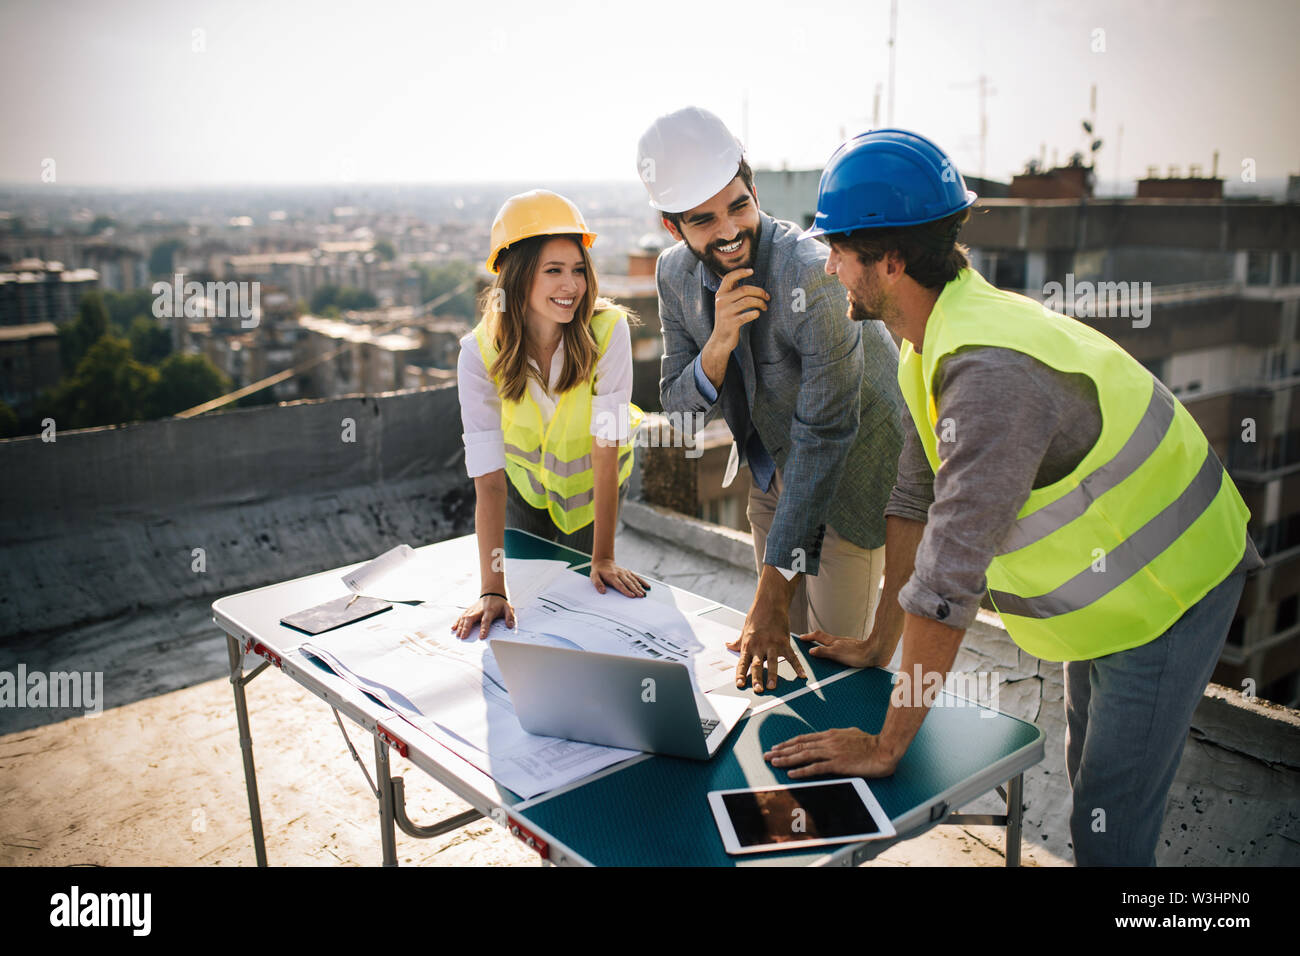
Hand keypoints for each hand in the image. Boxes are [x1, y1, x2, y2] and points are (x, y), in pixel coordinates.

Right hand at [452, 594, 514, 639]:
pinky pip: (462, 615)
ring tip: (458, 635)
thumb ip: (510, 617)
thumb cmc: (500, 603)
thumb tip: (510, 626)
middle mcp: (479, 610)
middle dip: (466, 628)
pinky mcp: (469, 610)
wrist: (492, 593)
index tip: (481, 637)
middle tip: (463, 637)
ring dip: (460, 626)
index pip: (486, 620)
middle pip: (471, 618)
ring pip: (465, 617)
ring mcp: (473, 609)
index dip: (484, 629)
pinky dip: (457, 622)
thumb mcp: (508, 608)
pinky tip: (454, 628)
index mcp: (490, 610)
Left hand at [590, 558, 648, 597]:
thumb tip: (602, 591)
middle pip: (629, 583)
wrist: (603, 561)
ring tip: (644, 593)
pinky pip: (636, 576)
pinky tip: (647, 586)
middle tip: (641, 596)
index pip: (620, 585)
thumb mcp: (594, 577)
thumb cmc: (598, 571)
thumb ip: (598, 584)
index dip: (626, 590)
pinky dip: (642, 581)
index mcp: (612, 576)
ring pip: (634, 580)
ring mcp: (625, 572)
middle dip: (635, 590)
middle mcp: (620, 573)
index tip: (632, 596)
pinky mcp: (628, 572)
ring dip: (639, 587)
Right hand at [710, 268, 767, 351]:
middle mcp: (721, 301)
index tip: (752, 271)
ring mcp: (726, 312)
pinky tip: (758, 314)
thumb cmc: (727, 319)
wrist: (720, 340)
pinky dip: (755, 313)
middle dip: (759, 291)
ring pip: (748, 301)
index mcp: (720, 294)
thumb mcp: (726, 304)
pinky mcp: (731, 323)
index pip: (729, 278)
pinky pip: (747, 315)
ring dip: (760, 303)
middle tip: (767, 297)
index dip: (740, 272)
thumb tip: (745, 276)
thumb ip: (732, 292)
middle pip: (744, 289)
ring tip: (765, 307)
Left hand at [726, 604, 805, 693]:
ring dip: (772, 676)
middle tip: (758, 690)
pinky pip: (792, 657)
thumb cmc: (757, 616)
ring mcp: (773, 644)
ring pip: (772, 662)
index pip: (742, 663)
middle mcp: (759, 646)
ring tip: (772, 687)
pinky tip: (801, 676)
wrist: (770, 603)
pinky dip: (797, 667)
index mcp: (748, 645)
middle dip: (757, 678)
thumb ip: (738, 641)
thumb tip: (728, 645)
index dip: (741, 674)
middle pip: (757, 665)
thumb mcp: (744, 630)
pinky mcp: (784, 642)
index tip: (740, 685)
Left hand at [763, 728, 900, 778]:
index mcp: (830, 735)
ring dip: (786, 759)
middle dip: (781, 751)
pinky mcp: (838, 764)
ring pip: (803, 755)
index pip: (804, 739)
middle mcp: (828, 742)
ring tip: (773, 762)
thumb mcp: (851, 734)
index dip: (788, 743)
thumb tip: (833, 737)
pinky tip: (791, 773)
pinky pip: (815, 768)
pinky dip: (802, 770)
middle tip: (767, 755)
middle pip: (799, 746)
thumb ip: (839, 737)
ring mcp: (832, 752)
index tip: (777, 747)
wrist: (884, 749)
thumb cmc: (871, 742)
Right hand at [798, 630, 891, 668]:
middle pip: (824, 638)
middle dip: (815, 639)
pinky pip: (840, 648)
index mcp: (833, 642)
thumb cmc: (857, 654)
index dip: (808, 636)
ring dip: (824, 644)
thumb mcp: (837, 654)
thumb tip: (811, 650)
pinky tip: (837, 656)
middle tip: (808, 640)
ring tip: (820, 649)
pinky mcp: (853, 650)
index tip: (800, 637)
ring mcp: (846, 645)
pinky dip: (833, 649)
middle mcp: (839, 642)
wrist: (875, 653)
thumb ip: (824, 652)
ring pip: (832, 643)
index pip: (817, 636)